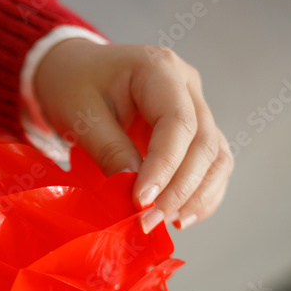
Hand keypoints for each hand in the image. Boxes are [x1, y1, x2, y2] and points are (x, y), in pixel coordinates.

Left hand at [34, 39, 232, 231]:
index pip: (178, 123)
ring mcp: (196, 108)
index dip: (164, 167)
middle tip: (149, 221)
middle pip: (204, 143)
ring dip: (197, 195)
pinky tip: (180, 217)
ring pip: (217, 157)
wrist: (72, 72)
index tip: (141, 201)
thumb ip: (111, 150)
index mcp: (160, 69)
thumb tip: (139, 193)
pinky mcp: (193, 132)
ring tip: (169, 222)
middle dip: (180, 189)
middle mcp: (188, 86)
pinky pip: (212, 165)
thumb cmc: (72, 86)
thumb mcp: (81, 116)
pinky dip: (201, 194)